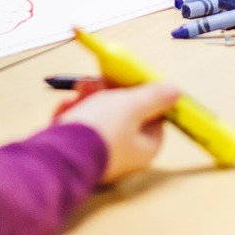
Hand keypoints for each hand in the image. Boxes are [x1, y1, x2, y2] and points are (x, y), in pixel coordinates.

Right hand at [61, 82, 180, 182]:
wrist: (58, 153)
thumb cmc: (101, 127)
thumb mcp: (132, 105)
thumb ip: (154, 97)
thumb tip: (176, 92)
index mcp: (144, 148)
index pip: (154, 120)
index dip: (145, 98)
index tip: (132, 81)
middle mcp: (124, 155)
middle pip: (124, 116)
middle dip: (110, 94)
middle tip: (100, 79)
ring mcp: (99, 155)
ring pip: (98, 119)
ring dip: (89, 99)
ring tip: (80, 89)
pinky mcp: (76, 153)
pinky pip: (79, 128)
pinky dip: (73, 114)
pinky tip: (66, 107)